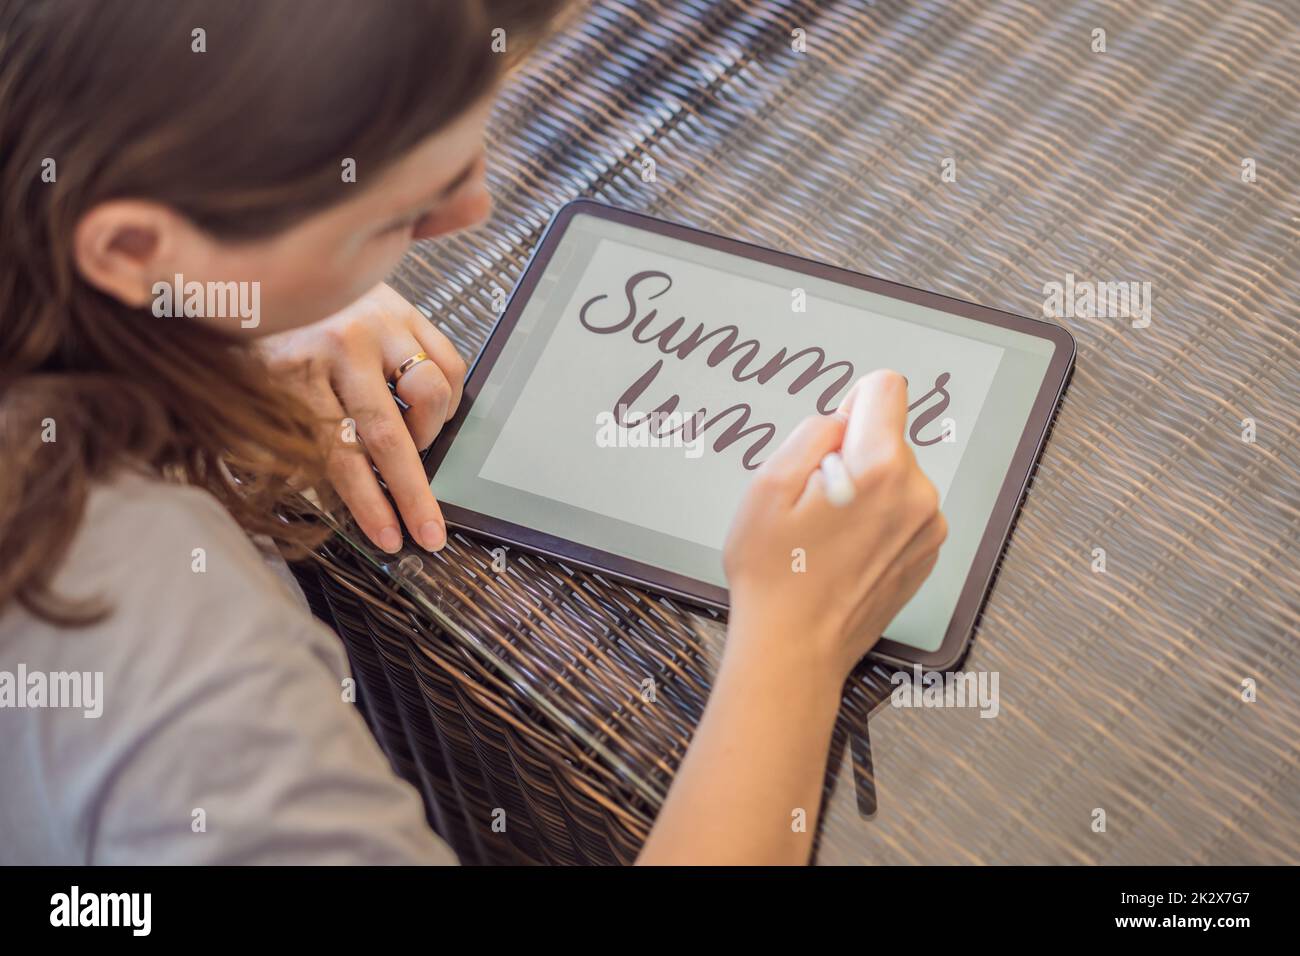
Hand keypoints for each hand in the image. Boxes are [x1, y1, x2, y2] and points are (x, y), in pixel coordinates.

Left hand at [258, 283, 466, 552]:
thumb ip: (291, 440)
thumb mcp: (255, 389)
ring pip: (431, 395)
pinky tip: (428, 409)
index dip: (370, 504)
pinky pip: (449, 361)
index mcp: (297, 372)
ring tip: (414, 443)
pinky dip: (447, 395)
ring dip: (429, 432)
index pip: (340, 455)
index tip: (390, 538)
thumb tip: (335, 496)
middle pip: (391, 435)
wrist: (262, 258)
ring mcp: (381, 324)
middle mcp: (343, 347)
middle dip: (414, 493)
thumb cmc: (259, 331)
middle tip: (431, 531)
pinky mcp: (406, 309)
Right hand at [723, 369, 946, 681]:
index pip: (886, 387)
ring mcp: (928, 527)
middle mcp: (917, 494)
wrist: (794, 649)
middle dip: (850, 456)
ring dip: (863, 490)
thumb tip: (842, 421)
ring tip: (826, 534)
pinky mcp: (926, 553)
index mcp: (880, 468)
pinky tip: (842, 552)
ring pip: (895, 475)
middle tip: (813, 504)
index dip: (850, 401)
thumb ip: (811, 433)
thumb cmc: (774, 577)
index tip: (830, 437)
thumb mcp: (767, 485)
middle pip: (887, 436)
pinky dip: (875, 520)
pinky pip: (902, 509)